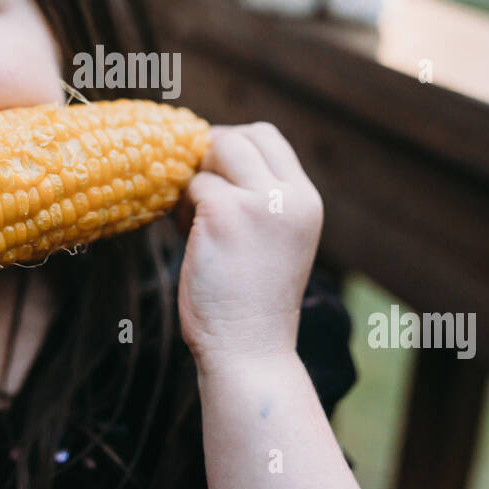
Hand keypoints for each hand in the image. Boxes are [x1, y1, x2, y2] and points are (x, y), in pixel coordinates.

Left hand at [172, 122, 322, 370]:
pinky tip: (187, 236)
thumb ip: (255, 197)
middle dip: (209, 155)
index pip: (267, 137)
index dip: (233, 144)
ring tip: (193, 220)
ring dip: (195, 182)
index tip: (212, 170)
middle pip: (239, 136)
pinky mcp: (225, 215)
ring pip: (213, 156)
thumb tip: (206, 154)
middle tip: (196, 188)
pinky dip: (182, 208)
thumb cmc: (250, 301)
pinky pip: (191, 187)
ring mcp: (259, 203)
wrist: (248, 351)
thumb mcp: (272, 238)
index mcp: (306, 201)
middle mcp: (290, 197)